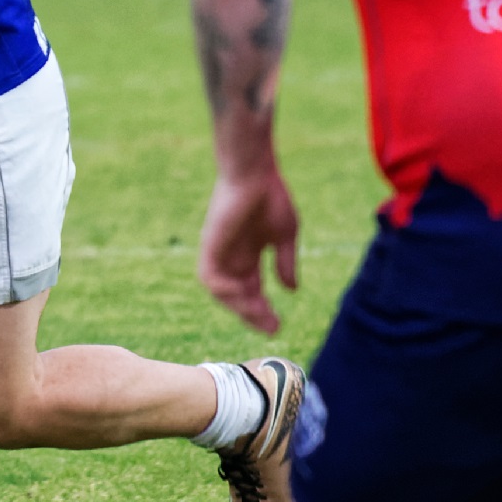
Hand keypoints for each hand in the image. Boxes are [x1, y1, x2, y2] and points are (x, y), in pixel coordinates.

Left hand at [197, 167, 299, 334]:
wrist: (254, 173)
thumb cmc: (270, 197)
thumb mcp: (284, 235)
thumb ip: (285, 262)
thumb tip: (291, 290)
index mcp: (247, 255)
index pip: (251, 291)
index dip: (262, 310)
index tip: (278, 327)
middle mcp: (231, 257)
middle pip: (237, 296)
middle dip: (253, 315)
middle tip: (272, 329)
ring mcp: (218, 252)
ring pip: (222, 292)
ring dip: (240, 307)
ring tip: (261, 315)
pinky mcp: (210, 245)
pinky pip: (210, 277)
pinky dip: (224, 290)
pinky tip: (242, 296)